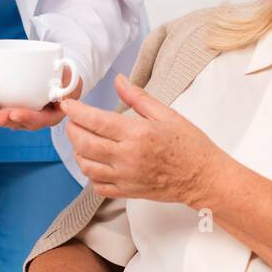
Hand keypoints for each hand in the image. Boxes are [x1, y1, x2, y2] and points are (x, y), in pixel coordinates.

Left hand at [0, 68, 82, 130]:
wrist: (59, 74)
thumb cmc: (67, 75)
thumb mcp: (72, 78)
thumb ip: (70, 84)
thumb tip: (63, 94)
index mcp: (53, 114)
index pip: (40, 119)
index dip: (26, 117)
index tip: (13, 113)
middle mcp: (38, 118)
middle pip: (20, 123)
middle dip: (3, 121)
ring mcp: (25, 115)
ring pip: (8, 121)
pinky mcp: (15, 109)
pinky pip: (2, 114)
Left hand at [60, 73, 226, 204]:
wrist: (203, 177)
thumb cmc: (190, 145)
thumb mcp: (167, 114)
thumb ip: (138, 97)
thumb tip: (119, 80)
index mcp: (138, 134)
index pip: (96, 121)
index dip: (77, 112)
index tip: (68, 105)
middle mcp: (128, 157)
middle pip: (85, 144)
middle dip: (72, 130)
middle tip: (72, 120)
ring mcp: (126, 177)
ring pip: (87, 166)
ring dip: (78, 151)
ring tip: (82, 139)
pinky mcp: (127, 192)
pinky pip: (98, 186)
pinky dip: (90, 173)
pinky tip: (95, 162)